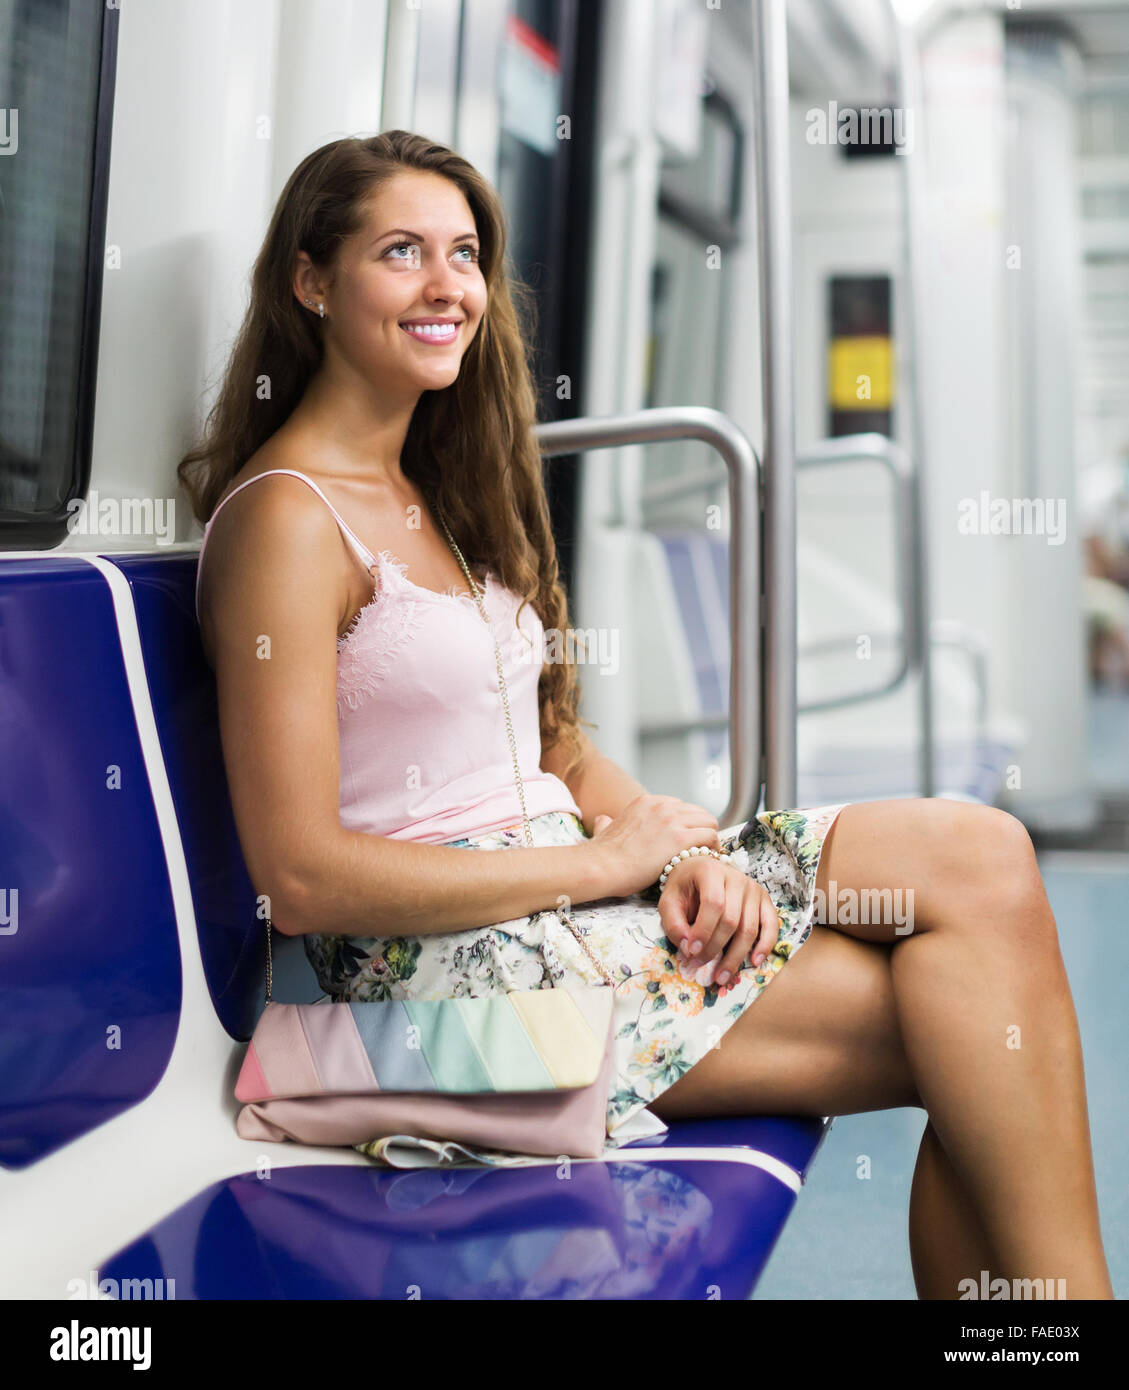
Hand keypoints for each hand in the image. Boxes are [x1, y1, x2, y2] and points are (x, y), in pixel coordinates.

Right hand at [586, 795, 719, 897]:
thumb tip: (602, 820)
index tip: (687, 838)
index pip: (681, 806)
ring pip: (709, 822)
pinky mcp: (680, 839)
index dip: (687, 824)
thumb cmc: (603, 855)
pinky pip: (710, 836)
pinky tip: (706, 859)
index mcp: (646, 801)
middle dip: (701, 829)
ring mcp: (672, 820)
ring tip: (706, 854)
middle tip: (701, 847)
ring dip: (709, 838)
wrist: (601, 866)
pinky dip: (712, 848)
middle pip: (698, 812)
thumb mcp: (603, 830)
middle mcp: (661, 806)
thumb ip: (606, 823)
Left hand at [658, 856, 779, 984]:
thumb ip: (674, 923)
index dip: (703, 931)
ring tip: (721, 976)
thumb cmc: (684, 888)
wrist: (700, 870)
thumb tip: (688, 948)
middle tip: (699, 965)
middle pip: (731, 920)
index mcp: (711, 871)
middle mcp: (736, 878)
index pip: (713, 903)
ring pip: (750, 928)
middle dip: (714, 948)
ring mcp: (753, 889)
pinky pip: (771, 925)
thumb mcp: (669, 901)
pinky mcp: (764, 900)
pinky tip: (754, 961)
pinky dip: (765, 945)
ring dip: (736, 956)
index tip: (691, 952)